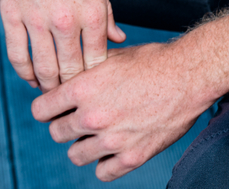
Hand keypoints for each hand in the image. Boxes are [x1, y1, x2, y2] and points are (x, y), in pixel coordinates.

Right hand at [0, 0, 124, 91]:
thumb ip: (106, 10)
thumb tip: (118, 37)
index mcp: (92, 9)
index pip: (97, 59)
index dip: (97, 77)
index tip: (96, 84)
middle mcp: (65, 19)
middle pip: (70, 70)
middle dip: (73, 88)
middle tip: (73, 98)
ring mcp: (36, 18)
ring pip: (43, 68)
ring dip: (48, 84)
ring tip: (52, 92)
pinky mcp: (11, 13)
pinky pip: (17, 54)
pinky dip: (24, 71)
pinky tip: (31, 75)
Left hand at [32, 41, 203, 181]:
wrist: (188, 75)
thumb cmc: (152, 61)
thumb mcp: (113, 56)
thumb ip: (86, 70)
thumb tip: (67, 77)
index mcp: (83, 88)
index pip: (41, 110)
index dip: (47, 106)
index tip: (55, 106)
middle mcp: (93, 116)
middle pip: (56, 133)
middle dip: (65, 124)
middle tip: (79, 116)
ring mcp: (111, 140)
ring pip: (76, 155)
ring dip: (83, 144)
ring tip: (97, 132)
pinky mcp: (132, 157)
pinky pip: (102, 172)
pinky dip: (104, 162)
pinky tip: (112, 147)